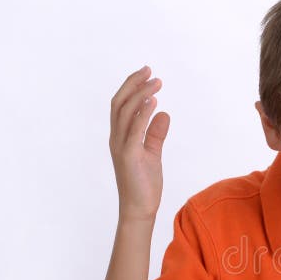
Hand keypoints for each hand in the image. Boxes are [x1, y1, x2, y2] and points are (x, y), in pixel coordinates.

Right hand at [109, 65, 169, 221]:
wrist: (139, 209)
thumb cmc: (144, 184)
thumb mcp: (153, 154)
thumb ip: (155, 133)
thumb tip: (163, 113)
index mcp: (120, 137)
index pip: (122, 105)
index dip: (132, 87)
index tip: (147, 74)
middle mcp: (117, 139)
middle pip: (119, 103)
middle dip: (133, 84)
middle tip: (150, 70)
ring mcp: (121, 146)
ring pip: (125, 112)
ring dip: (140, 94)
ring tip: (156, 82)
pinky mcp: (129, 156)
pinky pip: (134, 129)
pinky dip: (142, 113)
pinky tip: (153, 101)